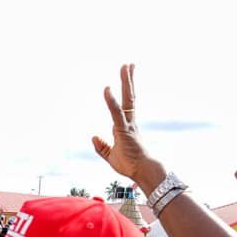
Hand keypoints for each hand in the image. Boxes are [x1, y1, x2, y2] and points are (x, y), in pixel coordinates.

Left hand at [91, 63, 164, 191]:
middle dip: (129, 80)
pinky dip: (111, 101)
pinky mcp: (124, 130)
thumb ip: (102, 147)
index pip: (126, 106)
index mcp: (126, 127)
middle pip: (130, 97)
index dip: (125, 93)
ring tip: (126, 65)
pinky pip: (116, 113)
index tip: (126, 81)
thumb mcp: (110, 156)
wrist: (142, 172)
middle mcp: (129, 123)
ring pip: (127, 99)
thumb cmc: (130, 166)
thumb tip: (93, 136)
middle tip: (129, 64)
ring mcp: (128, 125)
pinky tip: (107, 89)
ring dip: (126, 82)